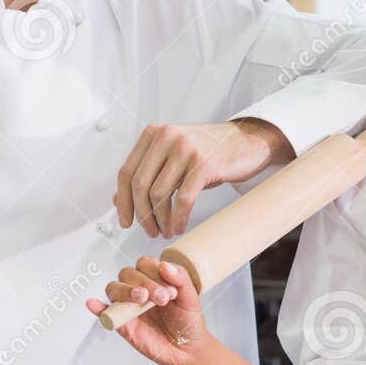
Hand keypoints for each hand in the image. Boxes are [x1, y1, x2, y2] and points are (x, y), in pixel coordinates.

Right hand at [88, 257, 214, 364]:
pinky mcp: (122, 324)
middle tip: (161, 298)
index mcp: (154, 279)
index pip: (144, 264)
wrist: (187, 349)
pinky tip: (94, 304)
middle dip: (144, 282)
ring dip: (125, 291)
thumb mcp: (190, 297)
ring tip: (142, 300)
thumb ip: (181, 278)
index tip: (169, 288)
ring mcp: (129, 306)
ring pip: (114, 289)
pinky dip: (97, 308)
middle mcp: (139, 289)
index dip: (154, 271)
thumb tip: (165, 265)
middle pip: (127, 274)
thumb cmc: (188, 320)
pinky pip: (105, 313)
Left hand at [115, 118, 292, 236]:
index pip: (126, 172)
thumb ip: (148, 173)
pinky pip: (183, 199)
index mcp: (154, 133)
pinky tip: (179, 227)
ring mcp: (185, 149)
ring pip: (159, 193)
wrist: (247, 142)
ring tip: (165, 231)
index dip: (123, 201)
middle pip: (140, 184)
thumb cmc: (209, 152)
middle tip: (148, 231)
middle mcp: (167, 137)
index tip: (125, 221)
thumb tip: (118, 200)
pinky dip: (178, 218)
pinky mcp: (204, 165)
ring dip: (160, 219)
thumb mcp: (173, 158)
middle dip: (142, 214)